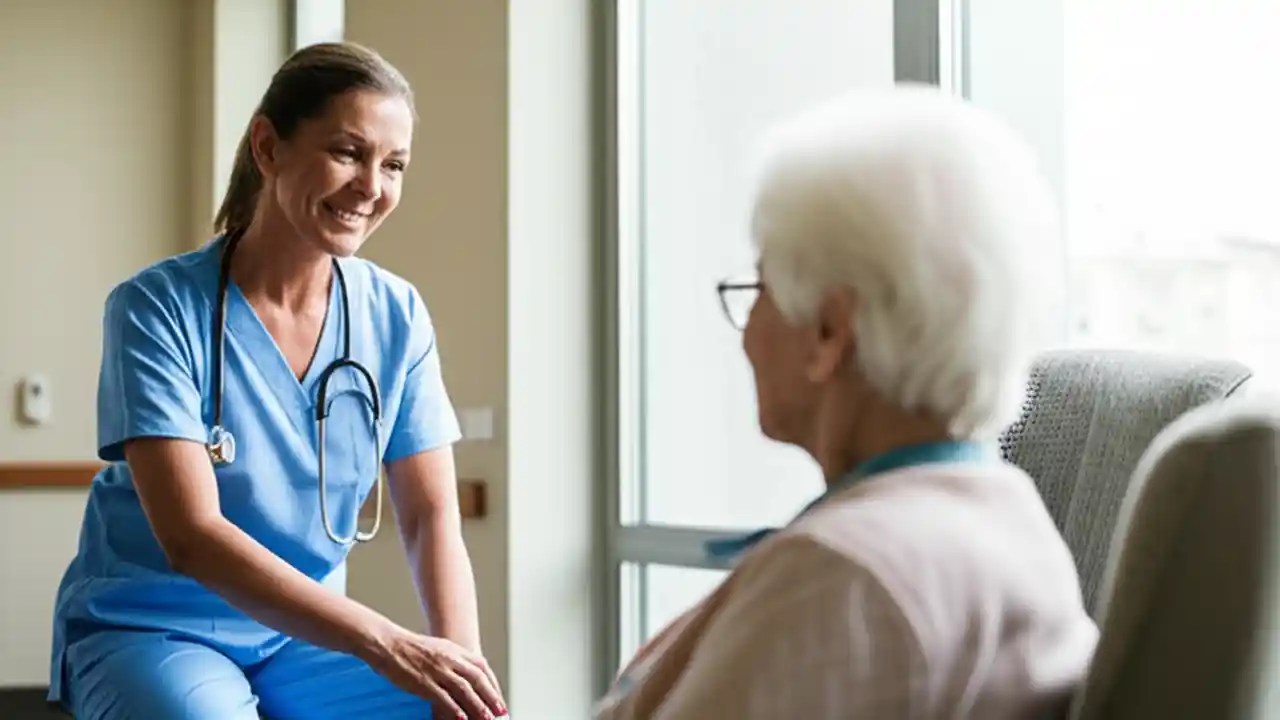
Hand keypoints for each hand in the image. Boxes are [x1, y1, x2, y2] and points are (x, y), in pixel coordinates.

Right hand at [366, 627, 506, 718]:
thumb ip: (454, 660)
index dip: (493, 683)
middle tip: (501, 711)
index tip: (499, 697)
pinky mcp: (424, 681)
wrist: (389, 643)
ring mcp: (437, 670)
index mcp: (454, 650)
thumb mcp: (439, 648)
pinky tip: (462, 719)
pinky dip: (455, 709)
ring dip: (478, 705)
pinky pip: (443, 697)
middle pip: (477, 679)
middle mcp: (450, 659)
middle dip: (491, 696)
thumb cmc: (411, 648)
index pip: (481, 667)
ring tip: (487, 718)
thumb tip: (467, 675)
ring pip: (464, 689)